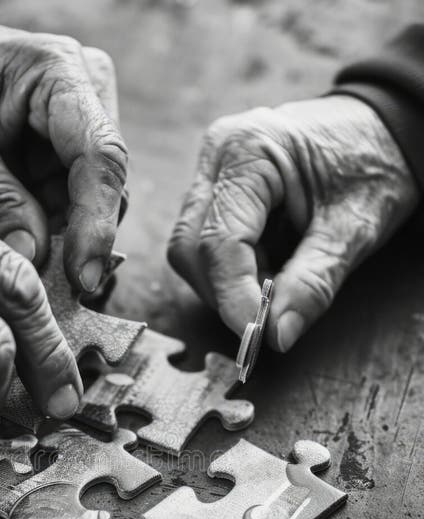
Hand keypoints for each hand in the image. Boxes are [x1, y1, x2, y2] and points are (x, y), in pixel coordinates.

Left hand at [0, 2, 126, 292]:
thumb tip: (34, 256)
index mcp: (60, 72)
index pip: (100, 156)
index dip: (96, 223)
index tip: (82, 277)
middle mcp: (85, 94)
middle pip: (103, 185)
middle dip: (75, 238)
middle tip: (40, 281)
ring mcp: (80, 126)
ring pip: (89, 203)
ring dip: (58, 237)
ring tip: (14, 253)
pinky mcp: (67, 154)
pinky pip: (70, 205)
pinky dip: (47, 230)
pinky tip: (16, 238)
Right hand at [168, 96, 419, 351]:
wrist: (382, 129)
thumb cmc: (373, 162)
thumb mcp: (356, 227)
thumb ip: (314, 282)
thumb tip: (277, 335)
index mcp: (250, 150)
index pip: (218, 240)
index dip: (233, 296)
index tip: (257, 334)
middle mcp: (218, 155)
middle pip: (190, 249)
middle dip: (226, 293)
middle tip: (271, 315)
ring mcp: (211, 171)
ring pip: (190, 252)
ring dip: (227, 284)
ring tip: (278, 282)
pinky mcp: (215, 189)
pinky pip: (203, 244)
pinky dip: (232, 271)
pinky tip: (268, 266)